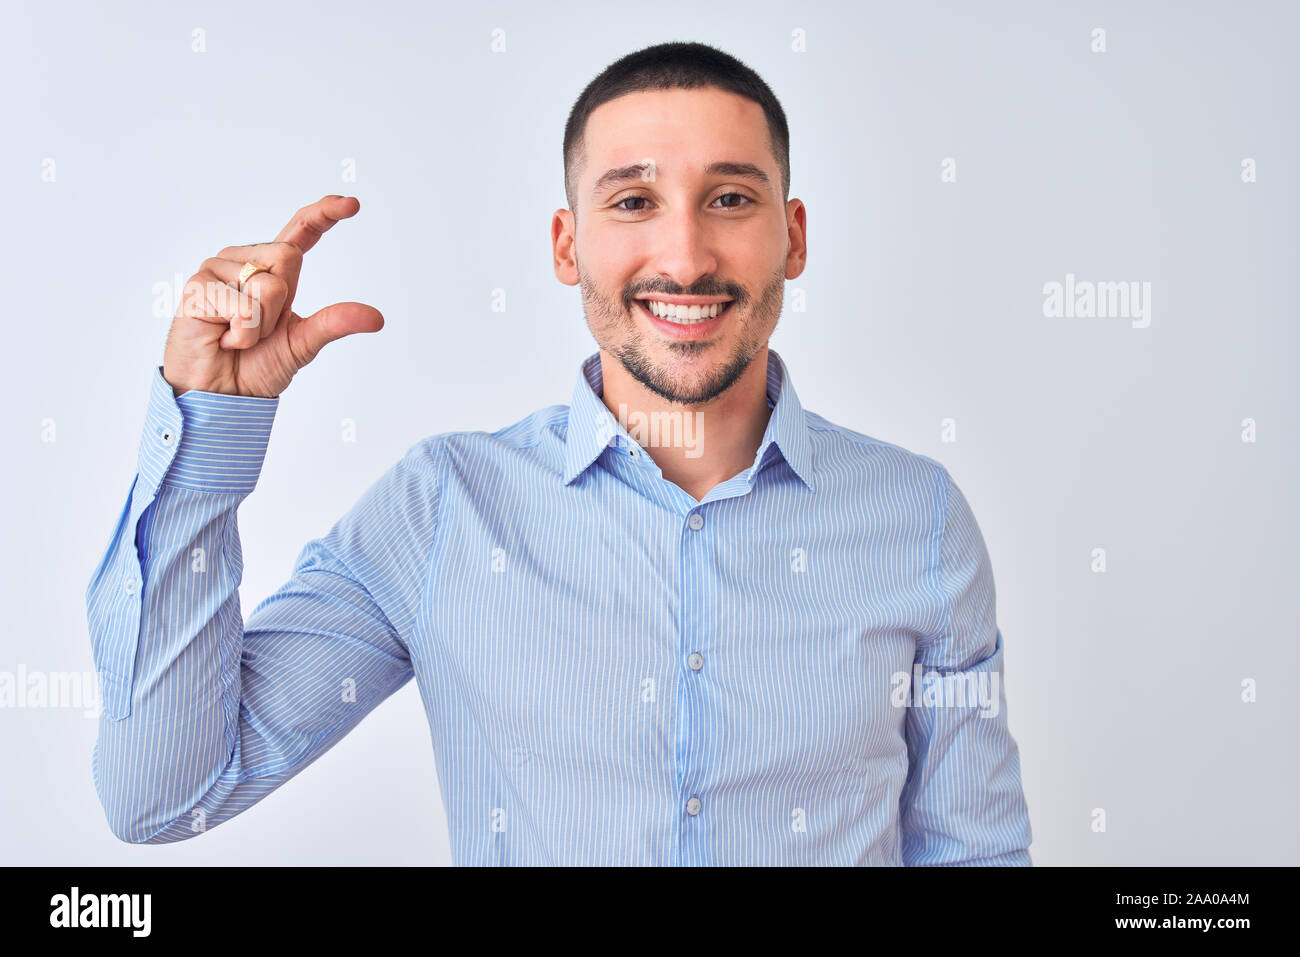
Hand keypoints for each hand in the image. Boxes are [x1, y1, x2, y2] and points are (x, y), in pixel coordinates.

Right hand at [162, 195, 382, 397]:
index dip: (324, 214)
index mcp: (271, 270)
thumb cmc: (255, 366)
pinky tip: (222, 339)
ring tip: (236, 336)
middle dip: (281, 304)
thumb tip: (377, 318)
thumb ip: (335, 323)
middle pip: (288, 257)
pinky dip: (241, 333)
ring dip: (259, 324)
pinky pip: (242, 305)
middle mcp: (244, 261)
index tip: (352, 204)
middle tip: (257, 330)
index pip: (301, 233)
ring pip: (266, 283)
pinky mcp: (197, 286)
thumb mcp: (303, 342)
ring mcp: (217, 270)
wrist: (221, 395)